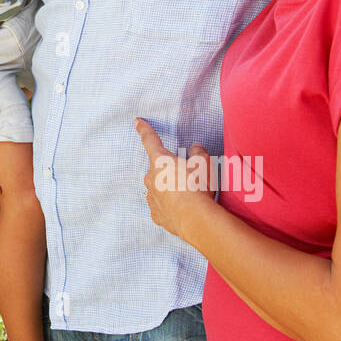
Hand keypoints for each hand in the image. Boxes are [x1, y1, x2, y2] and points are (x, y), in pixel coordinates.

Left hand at [135, 117, 213, 240]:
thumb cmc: (198, 187)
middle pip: (158, 169)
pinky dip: (170, 206)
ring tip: (188, 196)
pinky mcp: (156, 215)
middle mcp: (151, 178)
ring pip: (158, 188)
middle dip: (169, 171)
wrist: (195, 219)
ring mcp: (151, 198)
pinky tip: (182, 209)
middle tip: (187, 177)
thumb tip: (195, 148)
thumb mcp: (203, 163)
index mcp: (160, 161)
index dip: (144, 129)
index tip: (137, 121)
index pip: (150, 140)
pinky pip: (161, 206)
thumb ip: (198, 152)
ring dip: (169, 189)